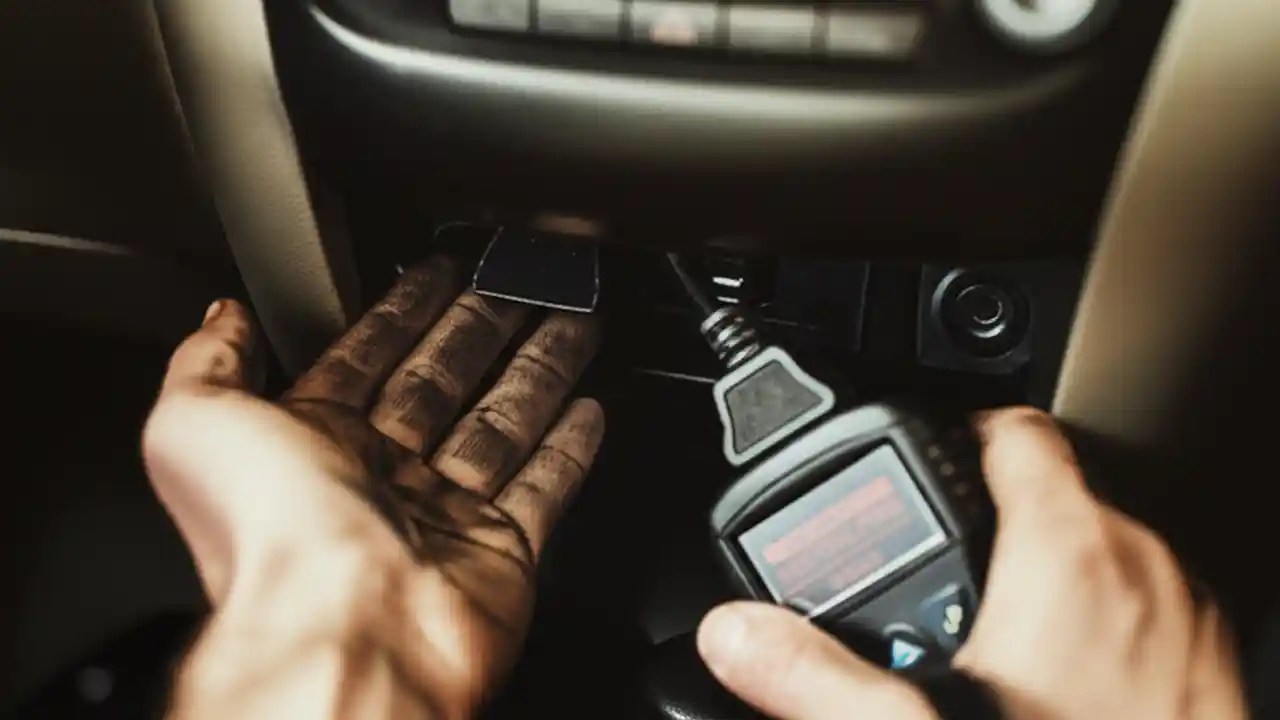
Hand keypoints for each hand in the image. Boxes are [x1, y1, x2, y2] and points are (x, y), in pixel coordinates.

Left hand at [143, 257, 603, 718]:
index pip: (367, 356)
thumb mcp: (194, 421)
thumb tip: (223, 315)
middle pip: (445, 380)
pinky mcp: (501, 552)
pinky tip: (589, 409)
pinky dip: (570, 449)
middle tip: (520, 280)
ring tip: (571, 320)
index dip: (404, 308)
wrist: (344, 633)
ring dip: (538, 369)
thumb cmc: (266, 537)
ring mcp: (443, 517)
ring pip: (502, 423)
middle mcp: (378, 481)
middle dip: (483, 325)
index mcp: (309, 446)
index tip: (440, 269)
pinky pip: (544, 488)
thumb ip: (208, 359)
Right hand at [695, 408, 1246, 719]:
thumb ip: (817, 674)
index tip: (915, 460)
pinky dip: (1084, 628)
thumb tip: (740, 634)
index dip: (953, 432)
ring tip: (975, 642)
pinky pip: (1131, 610)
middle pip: (1042, 496)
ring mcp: (1180, 614)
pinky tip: (1042, 689)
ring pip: (1090, 555)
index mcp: (1070, 554)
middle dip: (977, 525)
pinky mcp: (1199, 663)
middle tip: (922, 580)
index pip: (1011, 431)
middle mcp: (1139, 567)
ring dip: (1031, 581)